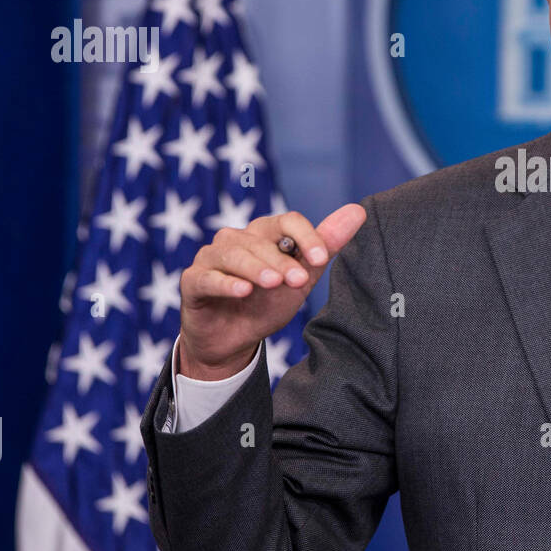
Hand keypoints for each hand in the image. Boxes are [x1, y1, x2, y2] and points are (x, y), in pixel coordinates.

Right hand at [178, 205, 367, 379]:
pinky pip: (208, 277)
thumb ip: (325, 246)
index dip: (305, 236)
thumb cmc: (267, 303)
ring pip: (234, 254)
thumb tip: (358, 211)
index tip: (320, 259)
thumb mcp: (301, 279)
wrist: (233, 340)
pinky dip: (226, 283)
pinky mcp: (192, 281)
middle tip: (299, 281)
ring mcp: (211, 257)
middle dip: (282, 261)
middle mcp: (236, 238)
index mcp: (265, 233)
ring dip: (256, 268)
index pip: (287, 221)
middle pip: (261, 239)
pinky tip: (243, 291)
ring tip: (274, 284)